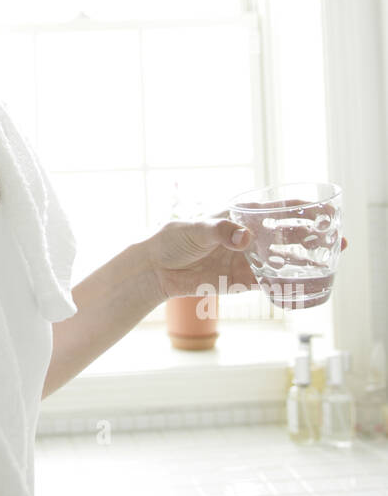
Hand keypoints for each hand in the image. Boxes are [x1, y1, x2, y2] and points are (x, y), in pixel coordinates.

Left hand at [145, 216, 348, 302]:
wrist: (157, 268)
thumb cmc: (173, 238)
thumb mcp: (195, 228)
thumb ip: (220, 231)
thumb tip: (246, 237)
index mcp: (240, 216)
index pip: (277, 209)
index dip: (302, 208)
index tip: (325, 209)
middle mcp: (249, 237)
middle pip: (288, 236)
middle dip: (313, 237)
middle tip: (338, 241)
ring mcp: (247, 259)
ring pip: (284, 260)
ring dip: (306, 262)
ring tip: (330, 263)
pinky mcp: (241, 281)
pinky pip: (269, 283)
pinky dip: (286, 284)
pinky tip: (305, 287)